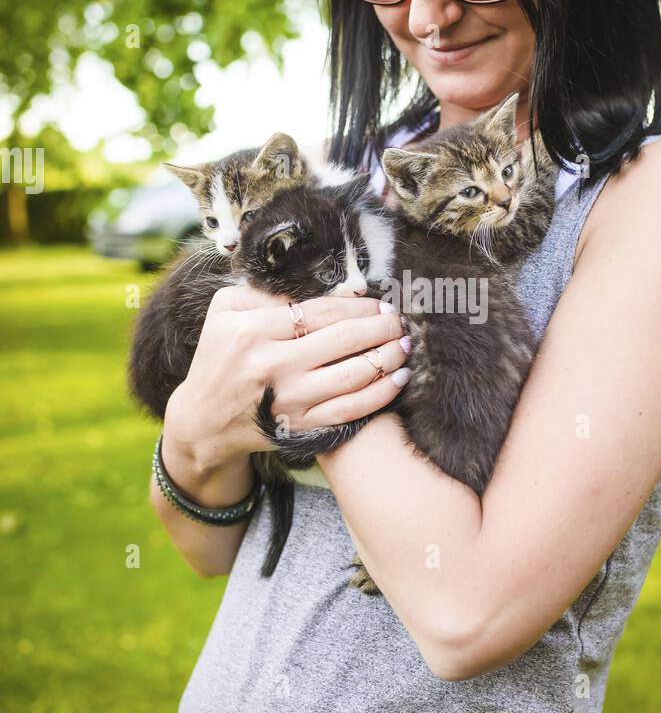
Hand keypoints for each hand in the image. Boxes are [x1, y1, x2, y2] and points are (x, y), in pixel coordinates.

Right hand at [163, 283, 410, 475]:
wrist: (202, 420)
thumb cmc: (218, 356)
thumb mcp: (224, 312)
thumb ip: (264, 294)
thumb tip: (315, 285)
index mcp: (251, 331)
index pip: (319, 312)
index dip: (356, 306)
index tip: (379, 302)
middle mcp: (271, 365)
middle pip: (342, 341)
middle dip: (381, 328)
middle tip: (400, 321)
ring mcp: (287, 400)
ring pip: (353, 376)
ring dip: (388, 358)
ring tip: (405, 346)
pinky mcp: (300, 427)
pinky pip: (350, 410)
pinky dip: (380, 394)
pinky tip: (398, 379)